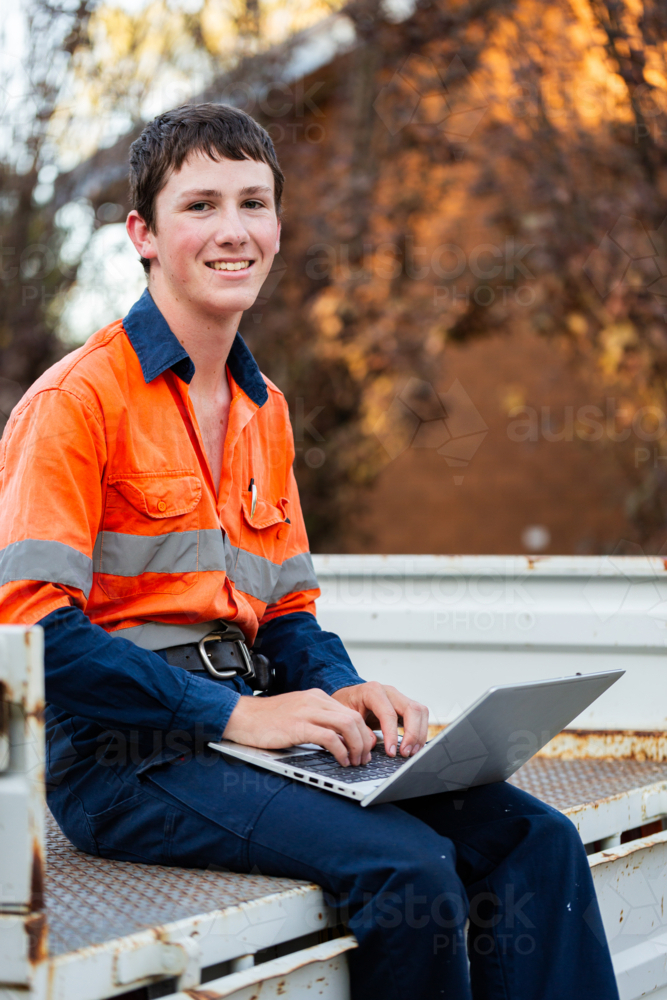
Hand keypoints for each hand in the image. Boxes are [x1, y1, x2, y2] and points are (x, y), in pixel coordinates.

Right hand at [223, 688, 374, 765]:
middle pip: (354, 718)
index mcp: (316, 697)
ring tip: (354, 762)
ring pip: (347, 725)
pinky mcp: (298, 726)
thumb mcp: (297, 715)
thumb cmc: (266, 721)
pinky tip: (341, 761)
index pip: (351, 712)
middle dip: (364, 741)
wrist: (241, 717)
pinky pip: (330, 738)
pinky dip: (341, 751)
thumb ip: (317, 722)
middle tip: (363, 759)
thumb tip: (339, 741)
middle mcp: (315, 701)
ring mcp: (307, 712)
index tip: (365, 750)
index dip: (363, 734)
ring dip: (356, 747)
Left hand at [332, 682, 428, 757]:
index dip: (392, 735)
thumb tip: (373, 742)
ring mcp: (399, 697)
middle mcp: (390, 691)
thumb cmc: (346, 704)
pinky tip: (413, 745)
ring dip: (419, 734)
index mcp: (373, 691)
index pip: (389, 713)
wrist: (347, 696)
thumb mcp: (345, 716)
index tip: (391, 752)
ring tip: (411, 752)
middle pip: (412, 709)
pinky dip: (420, 731)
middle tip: (405, 753)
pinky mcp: (404, 705)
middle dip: (412, 734)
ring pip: (420, 712)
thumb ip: (359, 729)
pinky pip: (419, 716)